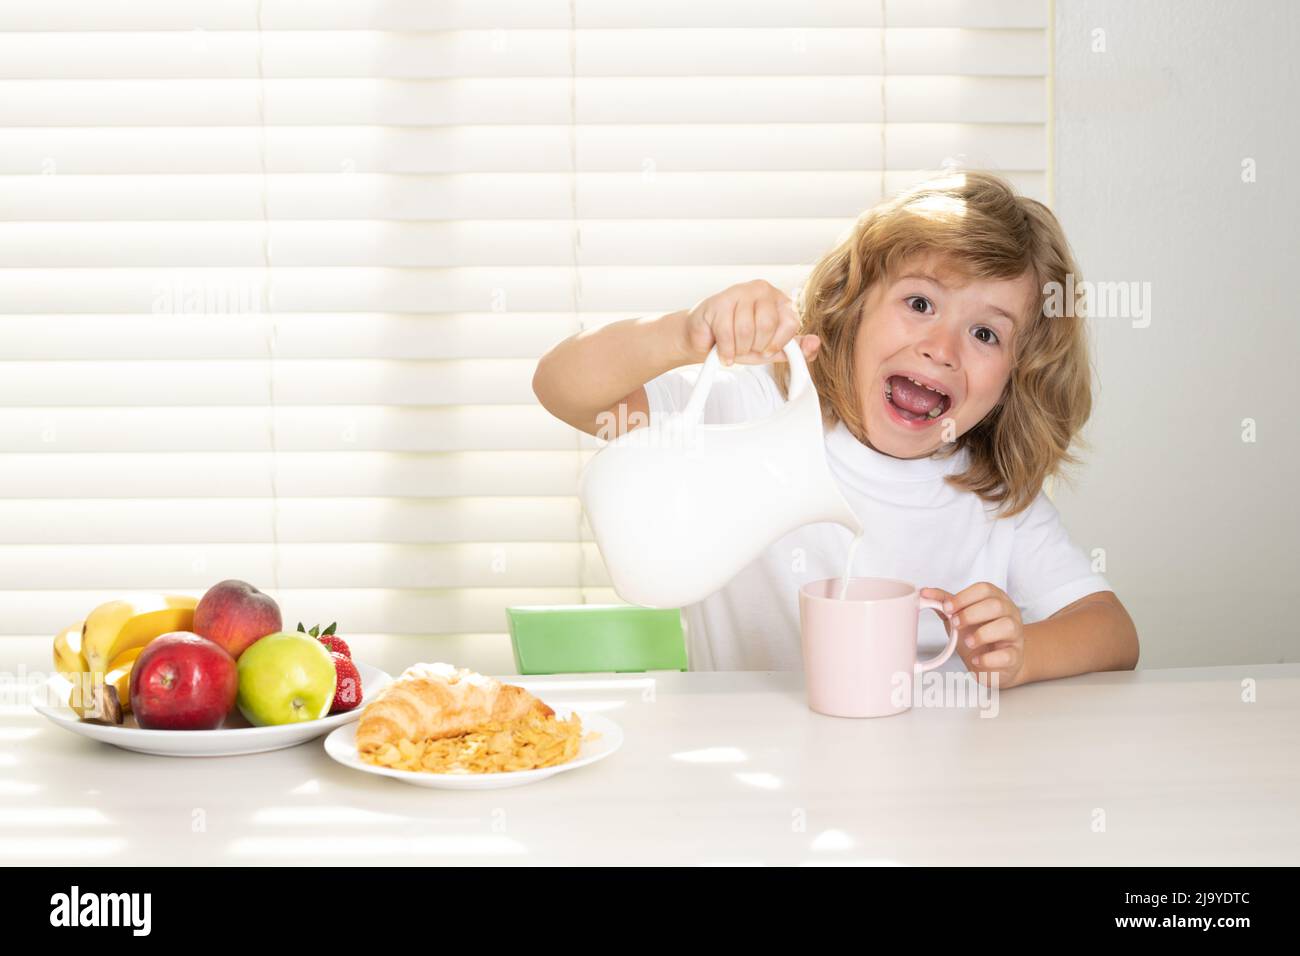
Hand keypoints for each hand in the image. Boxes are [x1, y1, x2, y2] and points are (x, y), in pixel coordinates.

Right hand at [680, 279, 819, 366]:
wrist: (706, 340)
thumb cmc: (740, 342)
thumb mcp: (771, 350)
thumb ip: (794, 350)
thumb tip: (815, 344)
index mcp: (780, 301)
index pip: (790, 322)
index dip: (778, 343)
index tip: (766, 351)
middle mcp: (763, 290)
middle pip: (767, 325)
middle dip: (755, 346)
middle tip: (746, 347)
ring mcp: (740, 291)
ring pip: (746, 331)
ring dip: (738, 349)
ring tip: (733, 347)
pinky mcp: (719, 300)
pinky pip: (727, 333)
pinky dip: (725, 350)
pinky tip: (722, 351)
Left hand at [921, 583, 1026, 687]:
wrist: (997, 662)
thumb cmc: (980, 635)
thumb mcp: (961, 616)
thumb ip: (945, 602)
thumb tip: (925, 593)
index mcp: (996, 599)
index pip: (984, 589)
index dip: (964, 597)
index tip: (947, 607)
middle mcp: (1009, 614)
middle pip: (996, 605)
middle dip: (970, 614)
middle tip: (955, 624)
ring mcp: (1015, 635)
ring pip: (1006, 626)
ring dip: (982, 634)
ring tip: (967, 642)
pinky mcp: (1015, 656)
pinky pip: (1007, 655)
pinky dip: (988, 659)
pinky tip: (976, 660)